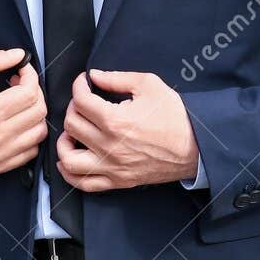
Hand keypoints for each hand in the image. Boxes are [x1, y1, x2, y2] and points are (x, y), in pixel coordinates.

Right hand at [0, 48, 47, 173]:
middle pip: (38, 111)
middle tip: (19, 84)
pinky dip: (30, 134)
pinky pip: (31, 150)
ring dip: (34, 113)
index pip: (29, 93)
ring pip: (39, 131)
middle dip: (34, 91)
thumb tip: (19, 55)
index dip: (30, 75)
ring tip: (18, 103)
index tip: (21, 69)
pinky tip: (17, 122)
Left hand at [56, 69, 199, 191]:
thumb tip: (94, 76)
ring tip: (73, 133)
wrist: (195, 146)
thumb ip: (116, 78)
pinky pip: (84, 184)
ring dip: (64, 144)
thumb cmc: (175, 115)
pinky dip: (70, 173)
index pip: (80, 101)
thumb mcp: (148, 85)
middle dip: (73, 108)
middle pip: (72, 125)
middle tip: (83, 103)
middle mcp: (109, 146)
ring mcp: (112, 166)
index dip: (78, 86)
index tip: (83, 82)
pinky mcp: (118, 181)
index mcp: (115, 120)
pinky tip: (70, 159)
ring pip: (69, 159)